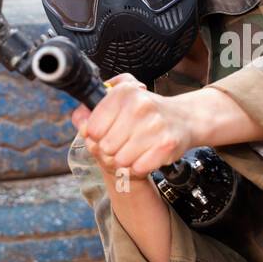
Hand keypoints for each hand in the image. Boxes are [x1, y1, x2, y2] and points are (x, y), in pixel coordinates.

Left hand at [73, 73, 196, 177]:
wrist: (183, 119)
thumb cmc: (146, 112)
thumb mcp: (119, 101)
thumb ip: (92, 110)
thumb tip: (79, 121)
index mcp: (123, 93)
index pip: (92, 129)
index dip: (97, 135)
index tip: (108, 131)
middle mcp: (139, 106)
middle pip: (105, 147)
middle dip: (112, 150)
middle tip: (125, 141)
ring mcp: (154, 126)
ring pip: (121, 160)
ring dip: (127, 160)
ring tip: (137, 148)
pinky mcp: (166, 145)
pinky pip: (138, 168)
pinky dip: (141, 166)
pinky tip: (147, 154)